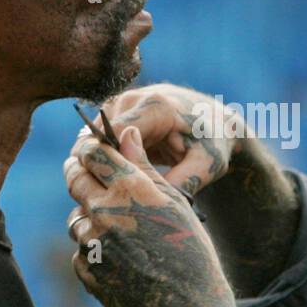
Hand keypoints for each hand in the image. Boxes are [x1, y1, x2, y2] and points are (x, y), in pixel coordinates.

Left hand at [63, 123, 237, 306]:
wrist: (186, 305)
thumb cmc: (189, 248)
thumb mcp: (174, 200)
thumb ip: (142, 165)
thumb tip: (125, 134)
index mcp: (129, 186)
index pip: (93, 151)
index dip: (92, 148)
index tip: (96, 151)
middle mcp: (104, 210)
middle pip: (74, 178)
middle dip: (80, 174)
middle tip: (93, 179)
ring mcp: (91, 241)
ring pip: (76, 217)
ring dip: (89, 218)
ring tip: (119, 230)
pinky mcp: (86, 268)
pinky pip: (80, 251)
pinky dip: (93, 251)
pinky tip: (120, 259)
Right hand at [98, 84, 247, 198]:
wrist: (216, 122)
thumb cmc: (214, 143)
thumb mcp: (207, 165)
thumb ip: (181, 183)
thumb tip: (151, 208)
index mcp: (155, 106)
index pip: (110, 136)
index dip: (105, 167)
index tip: (111, 196)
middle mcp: (132, 99)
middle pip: (94, 138)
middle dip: (98, 170)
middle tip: (108, 202)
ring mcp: (120, 104)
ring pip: (90, 141)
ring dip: (97, 167)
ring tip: (111, 194)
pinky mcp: (115, 114)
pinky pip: (96, 142)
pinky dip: (101, 162)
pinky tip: (114, 183)